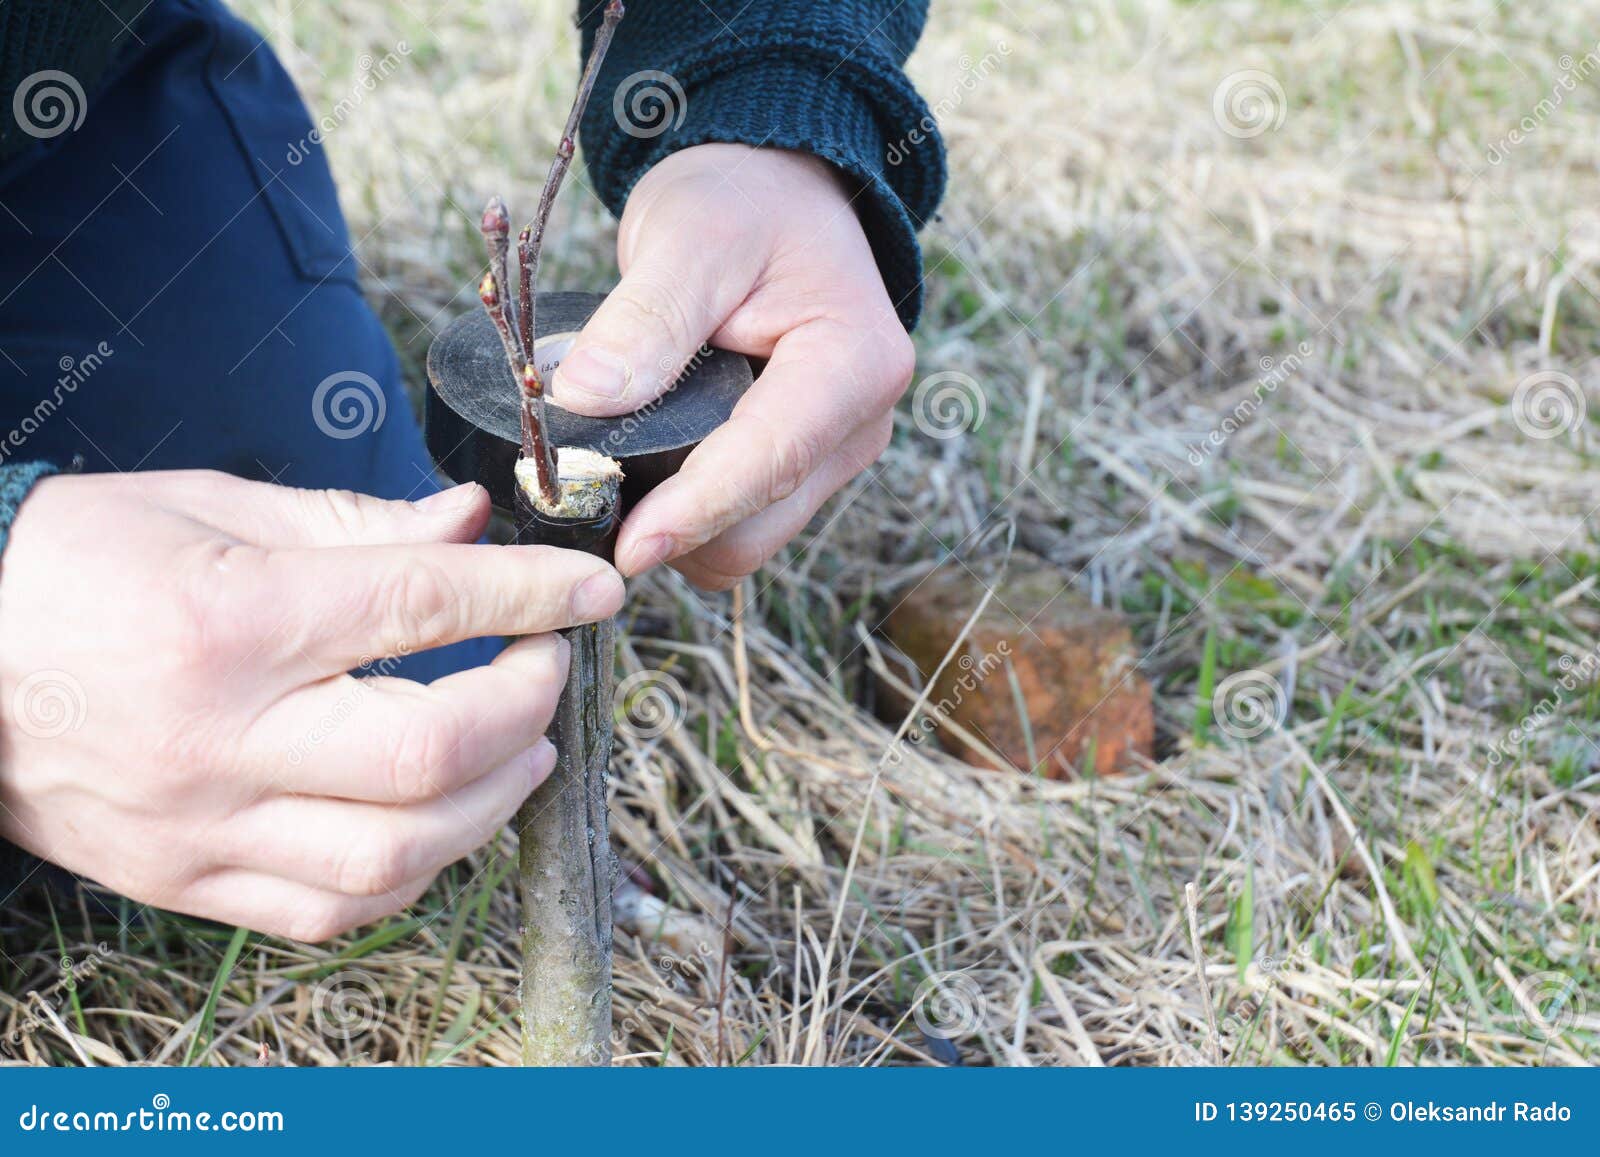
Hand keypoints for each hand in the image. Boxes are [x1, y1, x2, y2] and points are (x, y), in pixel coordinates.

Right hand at [0, 470, 623, 941]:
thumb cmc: (75, 565)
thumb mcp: (213, 508)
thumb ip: (359, 523)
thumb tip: (474, 523)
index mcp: (233, 621)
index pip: (424, 605)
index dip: (532, 591)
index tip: (593, 587)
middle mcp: (222, 736)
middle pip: (430, 750)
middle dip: (526, 705)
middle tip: (544, 664)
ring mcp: (203, 826)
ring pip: (396, 854)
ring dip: (492, 801)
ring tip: (521, 747)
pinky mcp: (187, 882)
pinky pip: (331, 910)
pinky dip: (415, 870)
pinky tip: (441, 818)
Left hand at [550, 143, 915, 588]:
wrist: (778, 195)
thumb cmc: (743, 202)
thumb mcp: (689, 234)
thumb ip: (645, 317)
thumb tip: (582, 400)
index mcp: (854, 363)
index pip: (770, 461)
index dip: (695, 512)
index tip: (627, 547)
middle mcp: (860, 425)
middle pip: (759, 525)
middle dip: (676, 530)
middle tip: (580, 499)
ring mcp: (835, 455)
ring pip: (748, 539)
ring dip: (678, 531)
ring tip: (608, 480)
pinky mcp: (803, 470)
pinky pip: (740, 525)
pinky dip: (688, 520)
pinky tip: (644, 476)